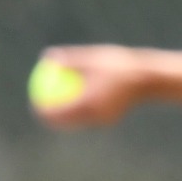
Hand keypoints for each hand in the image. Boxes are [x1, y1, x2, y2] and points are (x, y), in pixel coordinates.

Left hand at [31, 45, 146, 127]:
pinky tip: (72, 106)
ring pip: (77, 123)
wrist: (147, 80)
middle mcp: (95, 115)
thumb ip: (71, 59)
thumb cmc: (120, 64)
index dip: (44, 111)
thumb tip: (47, 58)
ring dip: (64, 120)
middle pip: (66, 123)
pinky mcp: (109, 120)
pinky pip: (88, 119)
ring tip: (52, 112)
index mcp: (89, 103)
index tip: (34, 103)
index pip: (60, 112)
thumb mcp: (94, 58)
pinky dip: (78, 115)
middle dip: (51, 120)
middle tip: (39, 110)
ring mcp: (103, 120)